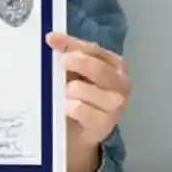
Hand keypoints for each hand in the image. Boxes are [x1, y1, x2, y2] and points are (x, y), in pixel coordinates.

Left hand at [47, 31, 130, 171]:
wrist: (78, 132)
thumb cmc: (77, 96)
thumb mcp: (75, 71)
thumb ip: (68, 53)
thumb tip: (52, 38)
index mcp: (115, 65)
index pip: (92, 49)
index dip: (71, 44)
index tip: (50, 39)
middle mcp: (121, 83)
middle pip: (95, 67)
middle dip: (74, 63)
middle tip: (61, 65)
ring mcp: (115, 105)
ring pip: (82, 88)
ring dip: (69, 90)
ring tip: (63, 94)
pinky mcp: (104, 124)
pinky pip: (79, 108)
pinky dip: (68, 107)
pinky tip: (66, 108)